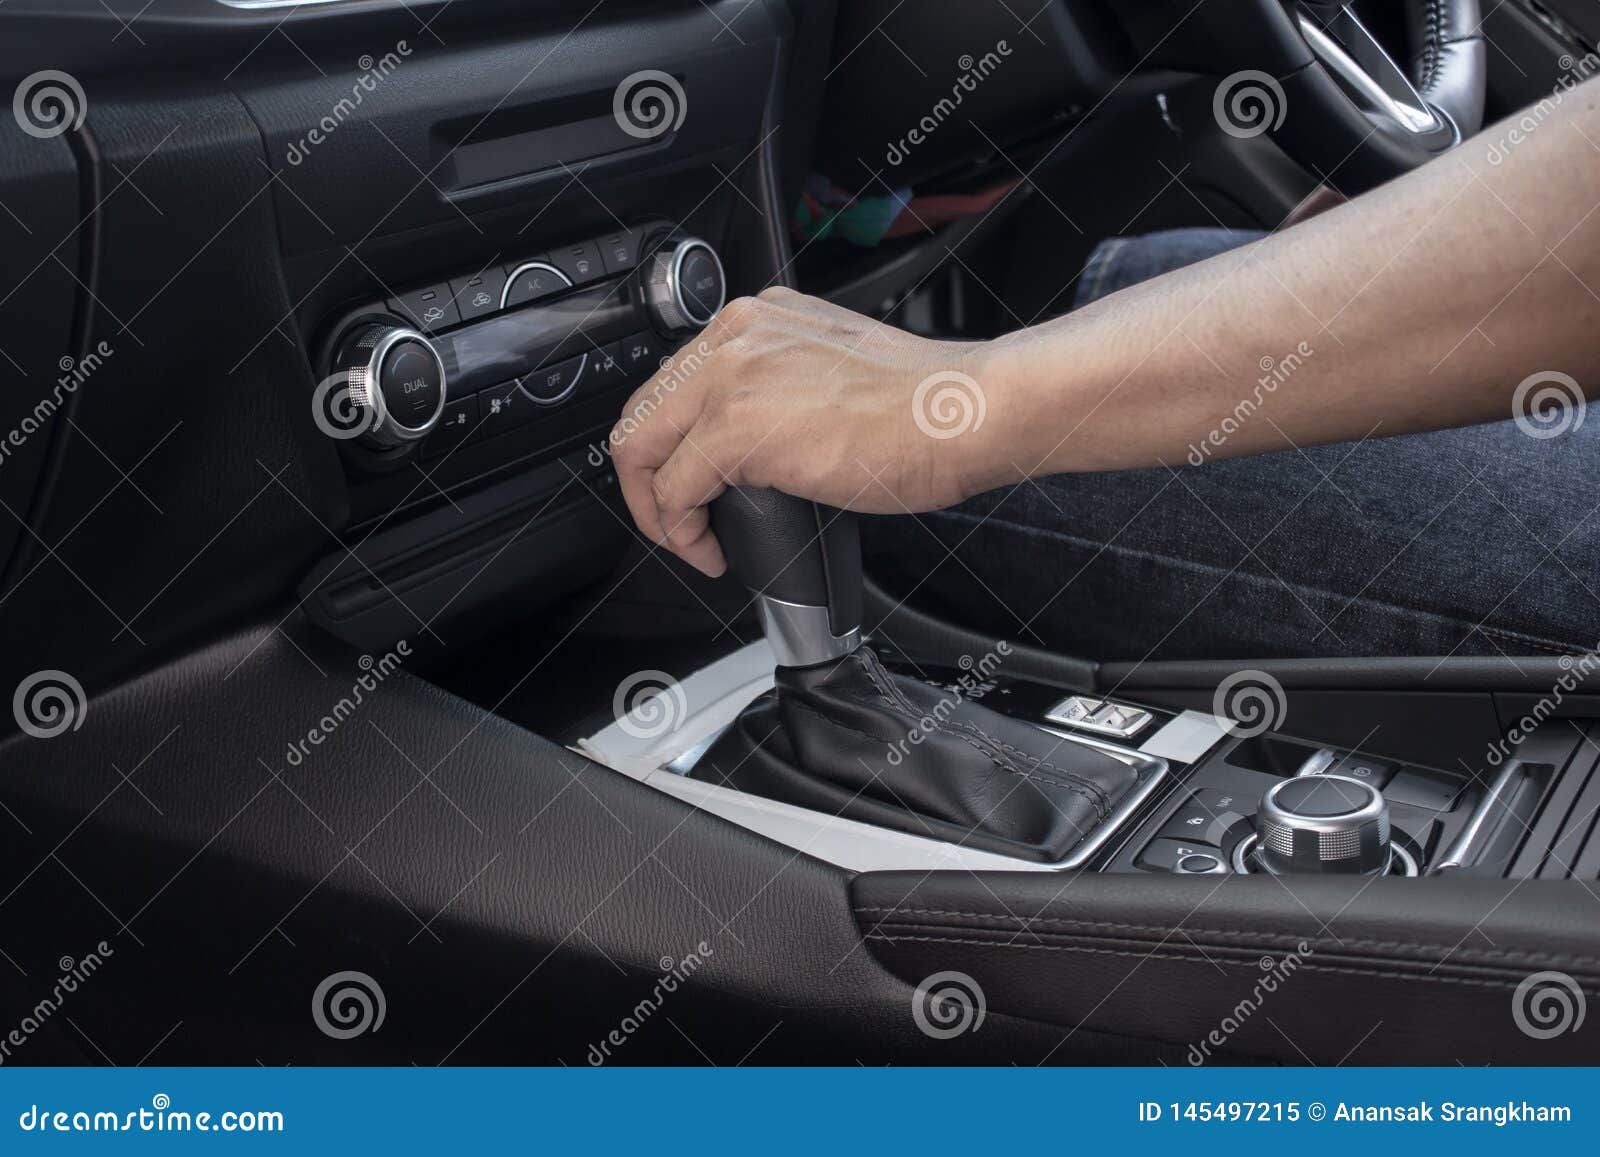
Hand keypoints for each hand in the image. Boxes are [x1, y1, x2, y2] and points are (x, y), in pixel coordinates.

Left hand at [608, 287, 1008, 576]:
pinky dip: (680, 532)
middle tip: (677, 523)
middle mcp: (733, 337)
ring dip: (657, 511)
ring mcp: (730, 377)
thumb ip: (779, 388)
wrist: (959, 414)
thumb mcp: (828, 372)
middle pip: (642, 413)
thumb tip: (754, 445)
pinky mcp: (736, 427)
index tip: (690, 486)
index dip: (668, 447)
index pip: (671, 384)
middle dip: (647, 482)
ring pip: (641, 450)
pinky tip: (710, 551)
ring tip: (691, 541)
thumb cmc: (921, 406)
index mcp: (754, 321)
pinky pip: (673, 491)